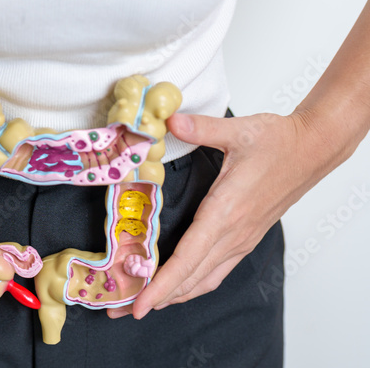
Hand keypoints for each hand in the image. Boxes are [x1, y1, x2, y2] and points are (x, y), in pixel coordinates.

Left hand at [108, 111, 337, 318]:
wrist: (313, 148)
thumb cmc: (278, 141)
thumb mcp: (239, 130)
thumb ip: (201, 128)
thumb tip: (169, 122)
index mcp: (226, 213)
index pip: (188, 259)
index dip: (161, 285)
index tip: (140, 304)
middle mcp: (233, 234)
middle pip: (189, 278)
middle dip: (154, 298)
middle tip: (119, 311)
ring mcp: (241, 239)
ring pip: (203, 280)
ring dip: (172, 296)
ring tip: (140, 305)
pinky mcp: (245, 238)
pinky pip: (216, 271)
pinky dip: (192, 284)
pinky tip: (176, 289)